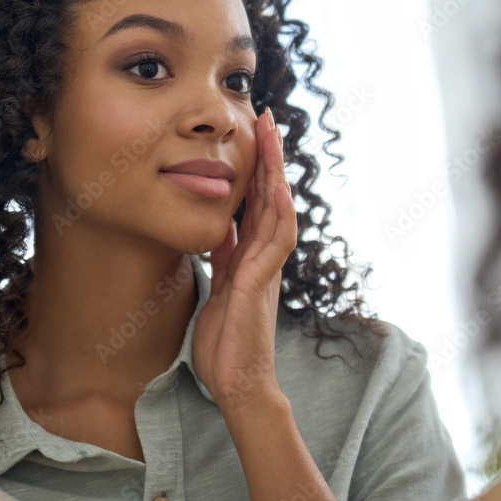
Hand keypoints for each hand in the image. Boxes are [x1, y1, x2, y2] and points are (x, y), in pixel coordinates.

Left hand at [193, 106, 297, 412]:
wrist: (237, 384)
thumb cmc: (228, 340)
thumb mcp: (221, 284)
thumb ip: (226, 254)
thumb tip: (222, 225)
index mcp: (251, 255)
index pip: (257, 201)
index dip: (256, 166)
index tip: (252, 131)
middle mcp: (263, 257)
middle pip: (272, 196)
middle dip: (269, 156)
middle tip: (266, 116)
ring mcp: (265, 271)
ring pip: (278, 211)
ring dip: (276, 173)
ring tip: (272, 137)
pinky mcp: (259, 287)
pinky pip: (275, 245)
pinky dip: (279, 215)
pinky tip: (278, 190)